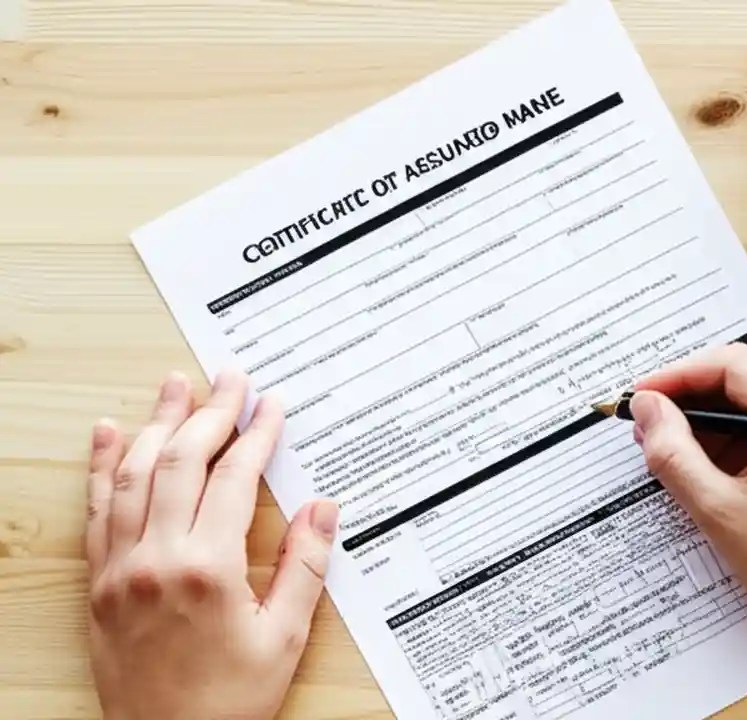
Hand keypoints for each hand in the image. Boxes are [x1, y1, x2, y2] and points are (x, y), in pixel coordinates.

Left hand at [85, 370, 337, 719]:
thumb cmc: (229, 701)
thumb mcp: (285, 638)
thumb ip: (305, 567)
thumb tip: (322, 508)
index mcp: (208, 569)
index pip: (233, 479)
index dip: (256, 435)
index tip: (272, 407)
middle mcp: (156, 559)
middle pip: (181, 463)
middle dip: (209, 413)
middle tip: (229, 378)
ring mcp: (121, 568)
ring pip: (133, 476)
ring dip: (157, 424)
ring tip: (175, 386)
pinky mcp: (100, 583)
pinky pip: (96, 511)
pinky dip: (101, 467)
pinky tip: (108, 435)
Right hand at [632, 344, 746, 719]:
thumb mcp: (719, 510)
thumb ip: (674, 453)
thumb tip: (646, 407)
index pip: (735, 366)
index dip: (679, 376)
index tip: (641, 397)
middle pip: (744, 379)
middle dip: (690, 398)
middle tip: (646, 424)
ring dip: (707, 420)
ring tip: (665, 448)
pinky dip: (730, 438)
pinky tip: (699, 463)